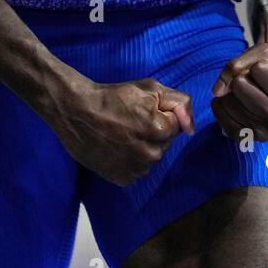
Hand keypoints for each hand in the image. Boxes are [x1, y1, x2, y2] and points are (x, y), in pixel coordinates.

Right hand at [53, 76, 193, 185]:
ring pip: (151, 157)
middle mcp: (150, 154)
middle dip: (153, 132)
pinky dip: (130, 160)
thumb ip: (179, 103)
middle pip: (164, 144)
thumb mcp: (150, 88)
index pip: (176, 127)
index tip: (141, 111)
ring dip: (143, 147)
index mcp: (160, 130)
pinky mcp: (122, 179)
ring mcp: (135, 169)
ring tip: (122, 134)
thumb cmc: (112, 97)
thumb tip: (191, 128)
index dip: (160, 115)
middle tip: (130, 121)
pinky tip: (117, 147)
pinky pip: (137, 170)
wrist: (76, 111)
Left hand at [210, 43, 267, 144]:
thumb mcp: (265, 55)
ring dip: (229, 92)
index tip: (266, 72)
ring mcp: (265, 135)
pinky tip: (232, 103)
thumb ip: (238, 63)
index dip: (257, 65)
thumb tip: (217, 91)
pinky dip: (220, 106)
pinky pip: (220, 118)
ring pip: (227, 100)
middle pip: (239, 85)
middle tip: (252, 83)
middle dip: (240, 77)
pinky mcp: (246, 140)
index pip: (259, 69)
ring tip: (244, 93)